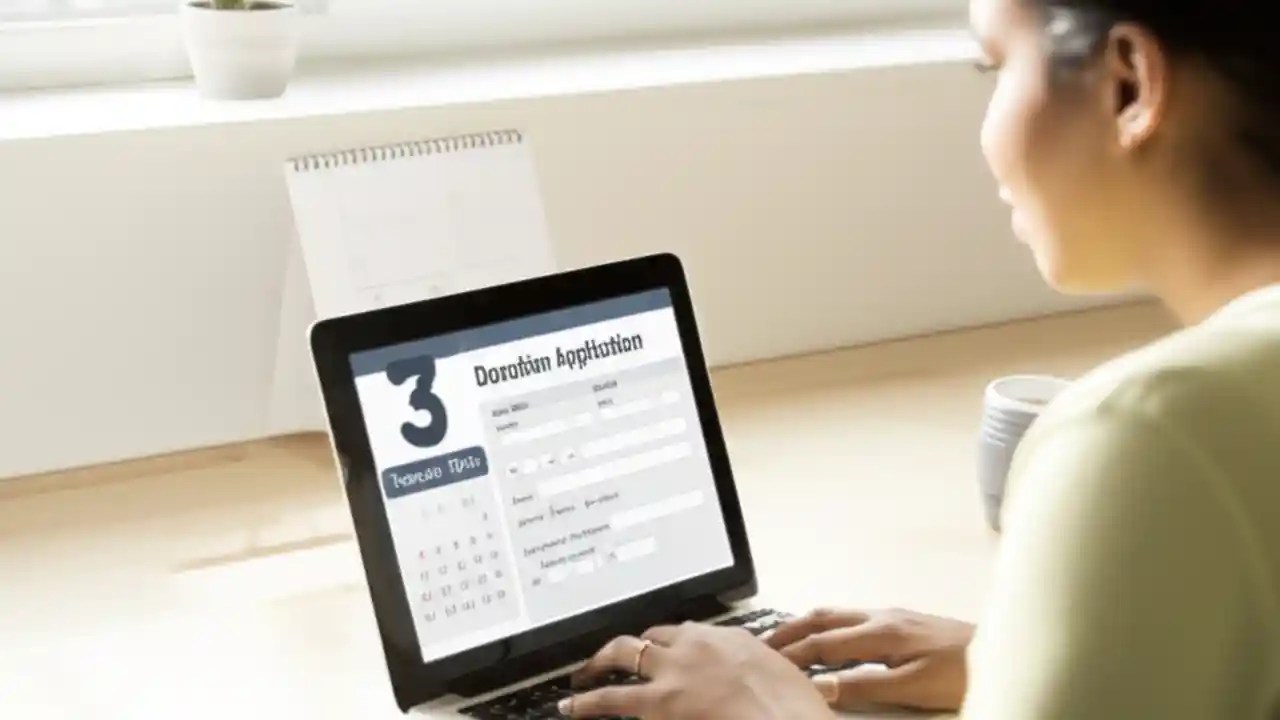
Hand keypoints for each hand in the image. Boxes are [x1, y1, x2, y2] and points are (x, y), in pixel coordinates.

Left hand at [560, 622, 835, 719]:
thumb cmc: (792, 707)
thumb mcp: (775, 673)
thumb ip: (747, 667)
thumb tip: (742, 672)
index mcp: (724, 638)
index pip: (682, 633)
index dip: (662, 644)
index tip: (654, 651)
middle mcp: (693, 647)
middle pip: (646, 639)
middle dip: (622, 649)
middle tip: (605, 661)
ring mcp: (674, 675)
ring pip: (622, 658)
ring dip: (595, 668)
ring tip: (578, 681)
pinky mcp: (660, 706)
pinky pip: (615, 701)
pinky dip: (590, 704)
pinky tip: (573, 707)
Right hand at [766, 608, 973, 711]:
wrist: (1006, 650)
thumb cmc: (963, 672)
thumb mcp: (912, 688)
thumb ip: (864, 685)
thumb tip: (820, 686)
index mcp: (881, 632)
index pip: (823, 643)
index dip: (792, 654)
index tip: (765, 664)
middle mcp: (882, 616)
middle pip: (823, 617)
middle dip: (789, 629)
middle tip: (761, 643)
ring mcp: (893, 614)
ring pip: (837, 613)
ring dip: (806, 623)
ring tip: (784, 636)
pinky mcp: (904, 619)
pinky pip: (853, 617)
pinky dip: (828, 624)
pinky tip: (829, 636)